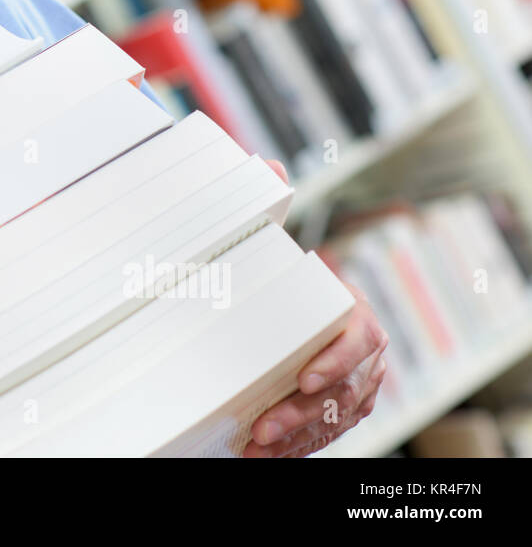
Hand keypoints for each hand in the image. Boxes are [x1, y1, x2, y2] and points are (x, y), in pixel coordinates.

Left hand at [244, 160, 389, 456]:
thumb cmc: (278, 280)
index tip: (304, 378)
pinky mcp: (339, 409)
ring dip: (298, 436)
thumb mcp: (272, 247)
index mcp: (351, 310)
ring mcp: (353, 383)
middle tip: (263, 426)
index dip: (337, 360)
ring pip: (336, 418)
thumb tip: (269, 166)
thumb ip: (272, 209)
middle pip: (346, 389)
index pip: (361, 337)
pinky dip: (300, 447)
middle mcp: (362, 351)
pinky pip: (328, 434)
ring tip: (257, 445)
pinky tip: (268, 454)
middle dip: (305, 413)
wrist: (280, 313)